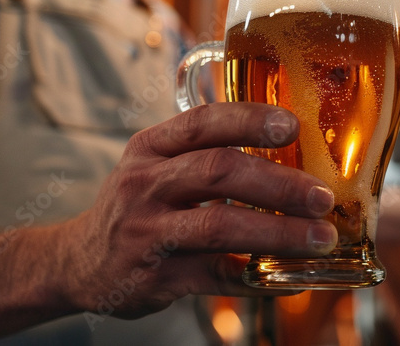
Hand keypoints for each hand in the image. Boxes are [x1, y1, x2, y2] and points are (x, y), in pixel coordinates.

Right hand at [58, 102, 337, 317]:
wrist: (78, 262)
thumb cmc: (139, 205)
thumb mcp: (157, 165)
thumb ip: (209, 153)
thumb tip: (295, 148)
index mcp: (151, 148)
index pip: (203, 122)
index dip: (250, 120)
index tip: (292, 125)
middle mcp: (145, 185)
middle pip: (219, 172)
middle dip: (279, 183)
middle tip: (322, 196)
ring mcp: (147, 233)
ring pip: (220, 225)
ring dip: (278, 232)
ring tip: (320, 237)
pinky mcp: (155, 278)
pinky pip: (217, 276)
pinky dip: (260, 277)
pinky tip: (293, 278)